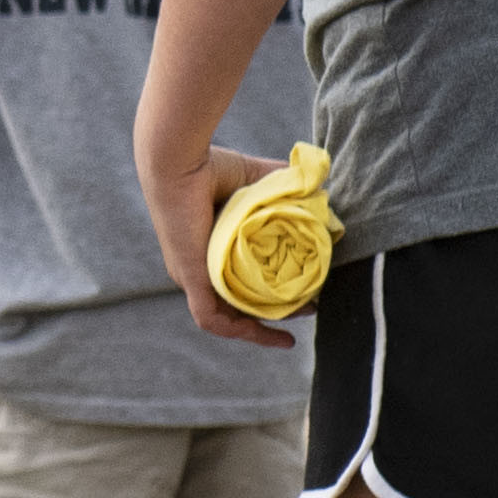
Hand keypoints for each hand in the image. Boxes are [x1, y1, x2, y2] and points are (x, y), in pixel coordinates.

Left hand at [161, 140, 299, 349]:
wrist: (180, 161)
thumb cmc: (209, 166)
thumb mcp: (256, 179)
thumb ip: (284, 185)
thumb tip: (318, 188)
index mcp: (210, 249)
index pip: (242, 281)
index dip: (271, 292)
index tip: (304, 293)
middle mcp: (199, 268)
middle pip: (238, 305)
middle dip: (272, 316)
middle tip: (308, 310)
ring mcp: (192, 276)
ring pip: (225, 318)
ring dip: (257, 331)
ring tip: (287, 336)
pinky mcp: (189, 278)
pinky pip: (210, 318)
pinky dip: (236, 330)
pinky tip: (262, 333)